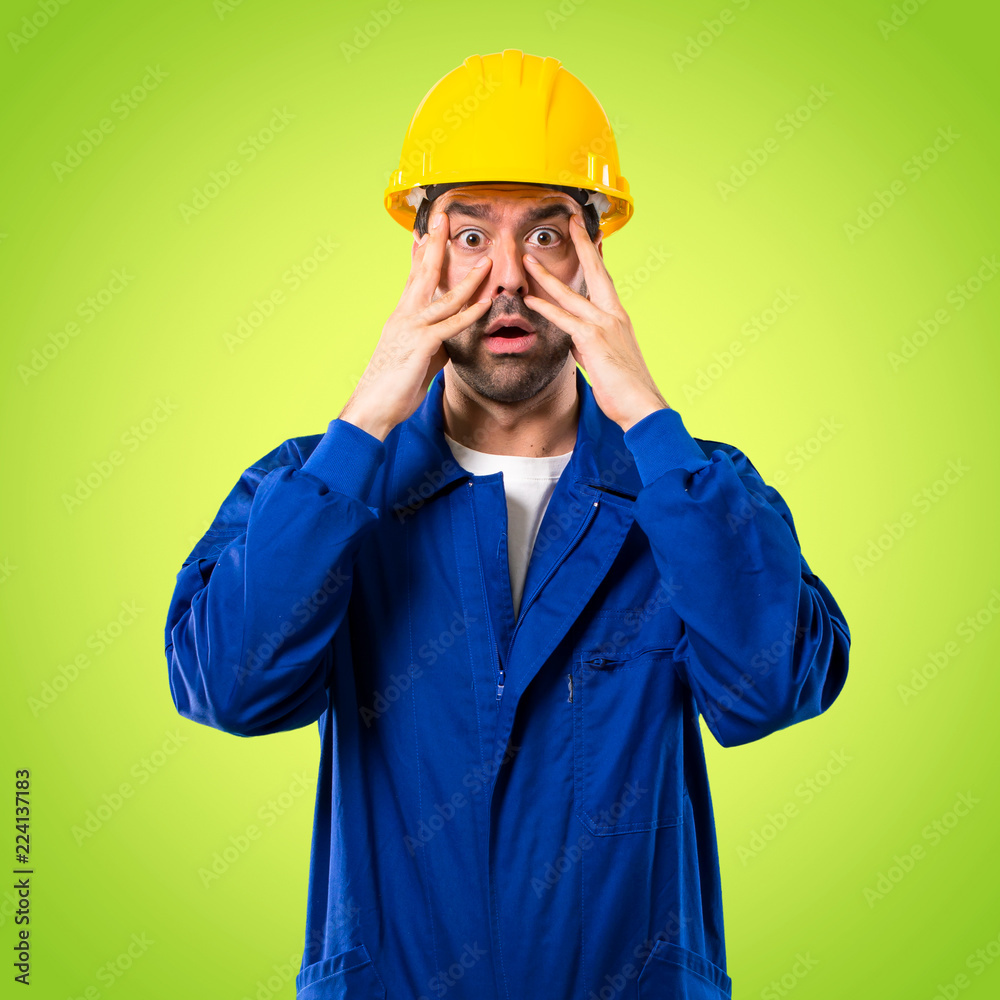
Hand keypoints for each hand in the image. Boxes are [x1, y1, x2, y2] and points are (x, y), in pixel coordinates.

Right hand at [338, 206, 492, 440]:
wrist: (372, 408)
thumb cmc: (393, 386)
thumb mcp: (418, 359)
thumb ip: (435, 344)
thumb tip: (450, 341)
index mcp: (402, 316)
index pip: (414, 277)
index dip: (423, 252)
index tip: (430, 230)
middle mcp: (404, 315)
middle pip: (424, 272)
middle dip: (436, 243)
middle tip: (445, 217)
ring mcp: (412, 328)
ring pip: (443, 296)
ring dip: (467, 277)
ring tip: (486, 260)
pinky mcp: (420, 346)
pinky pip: (449, 326)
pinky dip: (468, 314)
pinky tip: (484, 303)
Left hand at [522, 211, 668, 431]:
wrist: (642, 406)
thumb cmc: (626, 388)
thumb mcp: (605, 359)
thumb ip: (588, 344)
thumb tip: (574, 340)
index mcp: (619, 318)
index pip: (605, 280)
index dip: (596, 256)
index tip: (591, 235)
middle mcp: (613, 315)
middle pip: (596, 272)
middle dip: (582, 244)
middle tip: (571, 222)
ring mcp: (604, 325)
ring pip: (571, 293)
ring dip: (546, 276)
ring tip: (528, 259)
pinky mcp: (593, 340)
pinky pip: (564, 319)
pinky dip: (546, 308)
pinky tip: (530, 300)